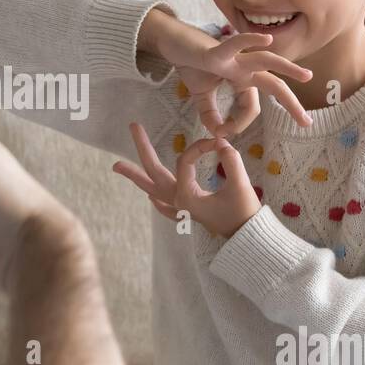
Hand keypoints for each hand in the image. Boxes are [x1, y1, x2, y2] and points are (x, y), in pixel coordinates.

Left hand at [113, 122, 259, 238]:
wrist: (248, 239)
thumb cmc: (244, 213)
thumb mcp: (240, 185)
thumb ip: (231, 160)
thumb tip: (221, 143)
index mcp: (186, 195)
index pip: (185, 160)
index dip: (200, 147)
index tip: (218, 142)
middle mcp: (178, 201)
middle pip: (153, 172)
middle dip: (143, 148)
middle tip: (132, 126)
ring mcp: (180, 209)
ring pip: (153, 189)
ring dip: (136, 177)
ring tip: (116, 166)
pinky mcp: (189, 214)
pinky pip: (166, 207)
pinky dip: (157, 200)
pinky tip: (150, 197)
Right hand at [140, 9, 314, 135]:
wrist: (172, 43)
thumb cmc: (190, 63)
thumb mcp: (201, 96)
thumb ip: (210, 114)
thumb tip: (217, 134)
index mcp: (242, 79)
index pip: (250, 108)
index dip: (238, 124)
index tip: (222, 133)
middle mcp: (244, 68)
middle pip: (274, 86)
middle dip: (291, 103)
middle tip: (307, 122)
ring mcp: (233, 58)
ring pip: (266, 62)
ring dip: (287, 68)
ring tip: (307, 75)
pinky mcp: (216, 51)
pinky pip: (235, 45)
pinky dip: (250, 41)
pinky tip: (267, 39)